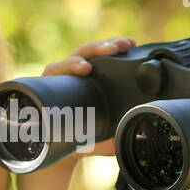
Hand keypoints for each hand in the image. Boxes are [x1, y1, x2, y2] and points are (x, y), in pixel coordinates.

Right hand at [41, 36, 135, 160]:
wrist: (57, 146)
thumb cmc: (84, 135)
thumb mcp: (108, 131)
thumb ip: (123, 130)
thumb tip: (141, 135)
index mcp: (95, 76)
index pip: (106, 54)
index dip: (117, 44)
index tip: (131, 43)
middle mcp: (78, 71)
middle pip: (92, 51)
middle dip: (105, 46)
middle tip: (117, 47)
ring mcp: (63, 75)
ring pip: (75, 56)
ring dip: (87, 53)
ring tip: (98, 58)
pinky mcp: (47, 82)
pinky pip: (55, 69)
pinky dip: (68, 66)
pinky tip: (82, 67)